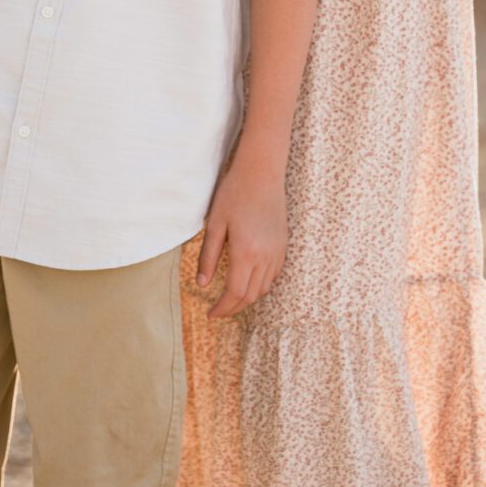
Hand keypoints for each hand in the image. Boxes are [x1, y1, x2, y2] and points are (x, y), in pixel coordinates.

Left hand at [196, 153, 286, 318]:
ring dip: (247, 298)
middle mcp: (265, 256)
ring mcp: (277, 251)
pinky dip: (260, 285)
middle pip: (250, 295)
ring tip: (231, 298)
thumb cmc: (234, 193)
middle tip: (218, 311)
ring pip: (264, 288)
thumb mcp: (215, 224)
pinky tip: (248, 280)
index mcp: (245, 252)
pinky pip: (274, 275)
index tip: (210, 314)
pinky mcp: (283, 245)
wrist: (262, 172)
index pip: (234, 293)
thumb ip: (208, 257)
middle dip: (234, 308)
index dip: (222, 309)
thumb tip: (202, 285)